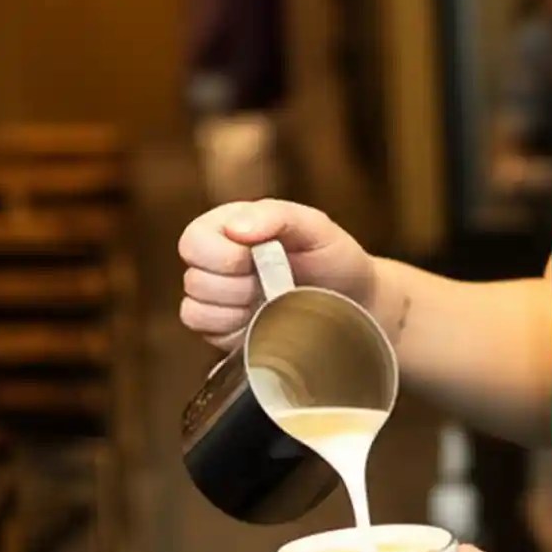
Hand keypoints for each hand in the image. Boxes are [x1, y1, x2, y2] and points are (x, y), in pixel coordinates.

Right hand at [178, 199, 395, 350]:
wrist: (357, 302)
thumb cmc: (334, 257)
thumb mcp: (315, 226)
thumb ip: (277, 216)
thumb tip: (235, 227)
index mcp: (228, 228)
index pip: (193, 242)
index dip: (223, 256)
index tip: (258, 258)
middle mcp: (216, 262)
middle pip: (194, 280)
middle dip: (236, 286)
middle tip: (272, 282)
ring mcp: (218, 299)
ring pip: (195, 311)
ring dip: (236, 310)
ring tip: (271, 301)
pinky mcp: (223, 332)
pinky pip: (206, 335)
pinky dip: (233, 331)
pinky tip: (262, 321)